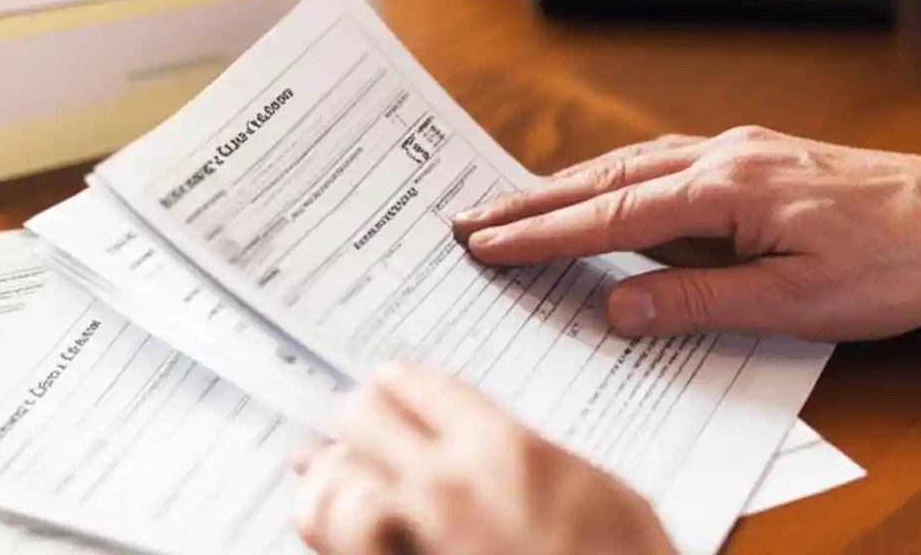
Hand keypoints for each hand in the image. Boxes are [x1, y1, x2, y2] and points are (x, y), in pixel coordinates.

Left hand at [290, 364, 673, 554]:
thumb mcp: (593, 485)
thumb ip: (523, 451)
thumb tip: (481, 437)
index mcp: (499, 449)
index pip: (410, 383)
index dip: (397, 383)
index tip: (392, 387)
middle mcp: (446, 488)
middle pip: (356, 416)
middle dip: (358, 420)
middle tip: (364, 427)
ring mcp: (414, 541)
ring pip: (328, 488)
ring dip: (334, 479)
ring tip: (343, 476)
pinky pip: (336, 548)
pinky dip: (336, 530)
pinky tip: (348, 524)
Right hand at [452, 127, 920, 340]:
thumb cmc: (890, 264)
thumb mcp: (792, 304)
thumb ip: (694, 300)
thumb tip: (613, 306)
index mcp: (725, 190)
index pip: (609, 216)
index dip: (541, 234)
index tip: (484, 243)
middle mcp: (722, 157)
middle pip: (605, 178)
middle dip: (531, 200)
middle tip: (467, 216)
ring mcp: (738, 150)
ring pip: (630, 164)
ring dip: (566, 186)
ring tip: (512, 205)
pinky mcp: (754, 156)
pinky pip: (663, 162)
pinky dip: (614, 180)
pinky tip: (602, 192)